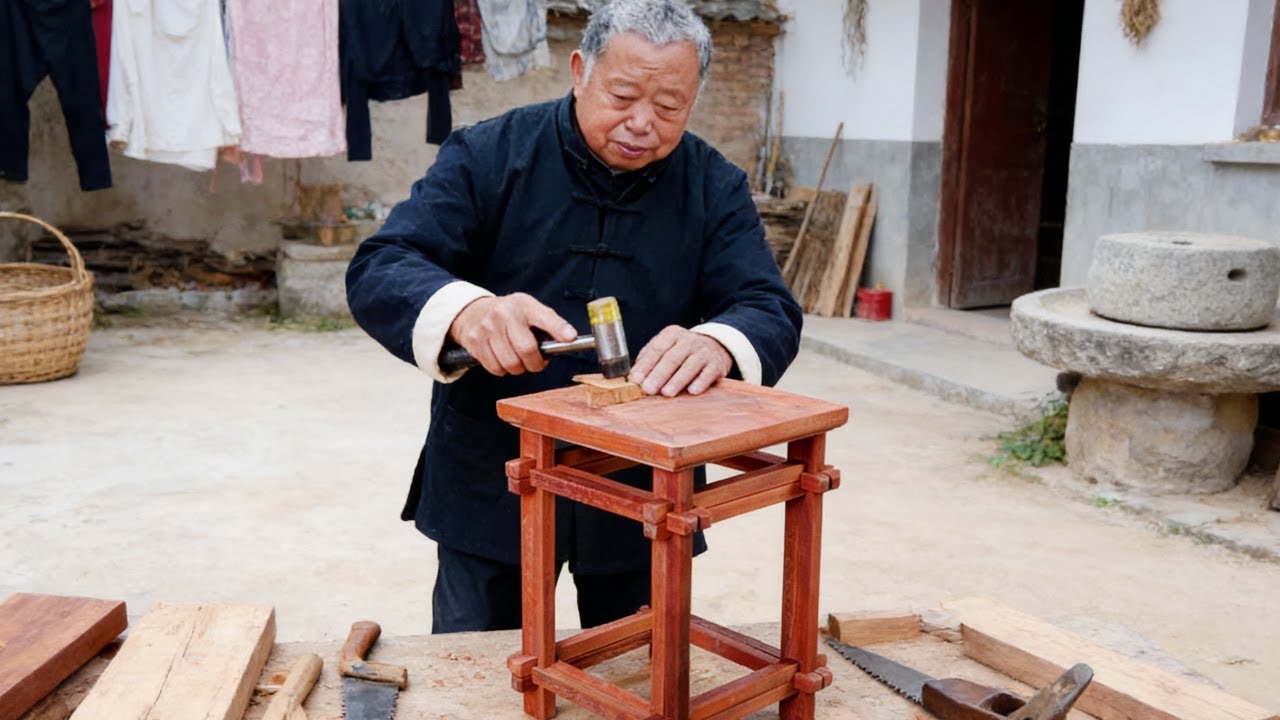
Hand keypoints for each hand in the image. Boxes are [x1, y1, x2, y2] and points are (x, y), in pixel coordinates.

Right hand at [448, 293, 577, 375]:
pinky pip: (495, 368)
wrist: (473, 312)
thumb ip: (550, 324)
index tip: (570, 338)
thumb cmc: (509, 314)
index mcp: (524, 305)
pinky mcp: (475, 341)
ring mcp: (487, 328)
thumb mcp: (530, 310)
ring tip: (517, 358)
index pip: (545, 317)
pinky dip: (502, 369)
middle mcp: (504, 314)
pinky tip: (502, 358)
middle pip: (527, 350)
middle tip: (536, 361)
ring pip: (511, 364)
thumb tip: (568, 339)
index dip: (558, 329)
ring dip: (518, 368)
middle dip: (535, 363)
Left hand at [628, 326, 732, 396]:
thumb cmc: (681, 353)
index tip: (636, 380)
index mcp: (671, 335)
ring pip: (690, 365)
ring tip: (667, 393)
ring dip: (677, 380)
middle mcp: (689, 340)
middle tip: (648, 389)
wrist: (715, 347)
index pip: (656, 349)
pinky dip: (700, 382)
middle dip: (659, 375)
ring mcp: (704, 352)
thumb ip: (648, 361)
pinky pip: (708, 373)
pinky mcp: (717, 364)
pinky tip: (692, 391)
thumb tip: (633, 379)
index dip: (645, 365)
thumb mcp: (664, 349)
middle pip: (672, 358)